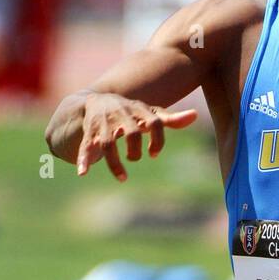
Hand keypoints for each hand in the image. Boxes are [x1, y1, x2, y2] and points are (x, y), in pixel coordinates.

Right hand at [76, 92, 196, 180]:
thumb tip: (195, 115)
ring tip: (123, 179)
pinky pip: (85, 146)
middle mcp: (120, 115)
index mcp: (138, 110)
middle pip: (131, 133)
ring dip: (114, 163)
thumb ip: (170, 119)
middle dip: (135, 150)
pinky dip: (83, 159)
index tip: (153, 154)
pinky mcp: (88, 134)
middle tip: (136, 158)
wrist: (96, 100)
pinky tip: (83, 173)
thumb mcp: (149, 114)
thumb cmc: (130, 112)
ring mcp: (103, 125)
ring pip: (107, 144)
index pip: (154, 123)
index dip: (157, 140)